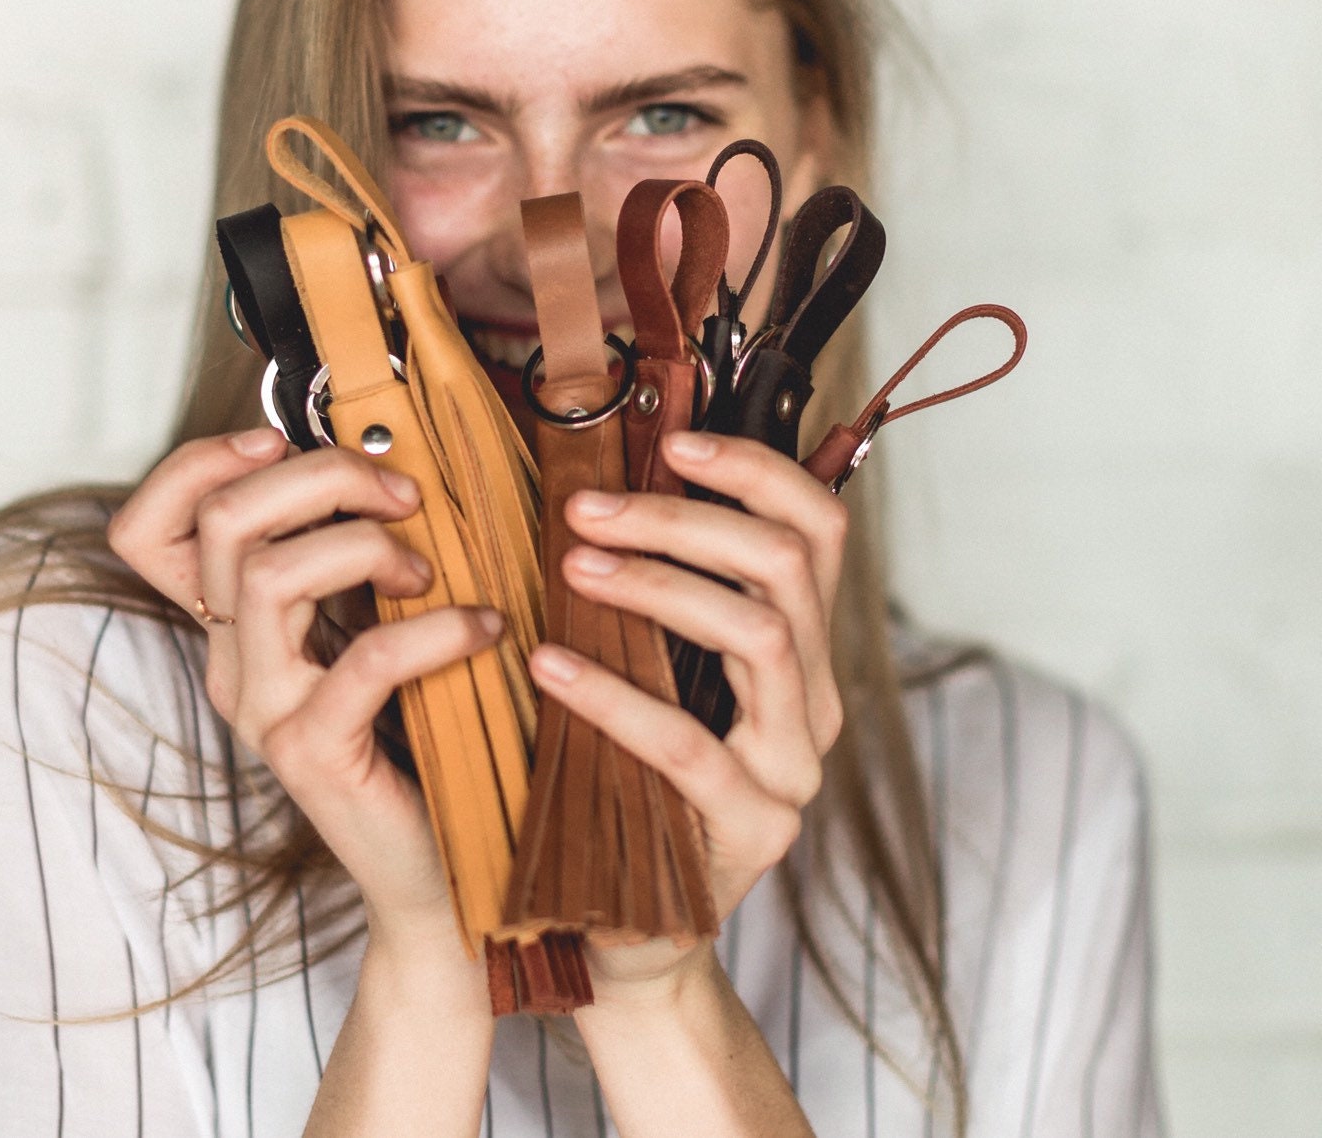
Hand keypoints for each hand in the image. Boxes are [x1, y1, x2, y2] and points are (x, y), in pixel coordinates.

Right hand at [106, 428, 502, 977]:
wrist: (442, 861)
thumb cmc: (420, 726)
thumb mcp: (373, 618)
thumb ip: (356, 553)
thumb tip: (390, 459)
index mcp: (233, 623)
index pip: (150, 528)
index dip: (196, 463)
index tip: (281, 439)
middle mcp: (229, 661)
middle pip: (222, 523)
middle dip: (321, 476)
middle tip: (403, 494)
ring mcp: (262, 710)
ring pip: (268, 575)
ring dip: (366, 546)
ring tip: (429, 572)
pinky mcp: (311, 752)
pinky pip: (363, 660)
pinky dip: (435, 627)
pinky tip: (484, 628)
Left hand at [529, 428, 845, 997]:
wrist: (627, 924)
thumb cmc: (624, 776)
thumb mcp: (649, 671)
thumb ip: (654, 593)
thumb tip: (599, 478)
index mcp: (799, 648)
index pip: (818, 526)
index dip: (756, 469)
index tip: (671, 442)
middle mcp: (814, 699)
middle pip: (785, 565)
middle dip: (682, 518)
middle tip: (585, 508)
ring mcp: (794, 768)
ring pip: (759, 634)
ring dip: (659, 584)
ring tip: (573, 569)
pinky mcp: (755, 829)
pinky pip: (690, 743)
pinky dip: (615, 693)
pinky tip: (549, 665)